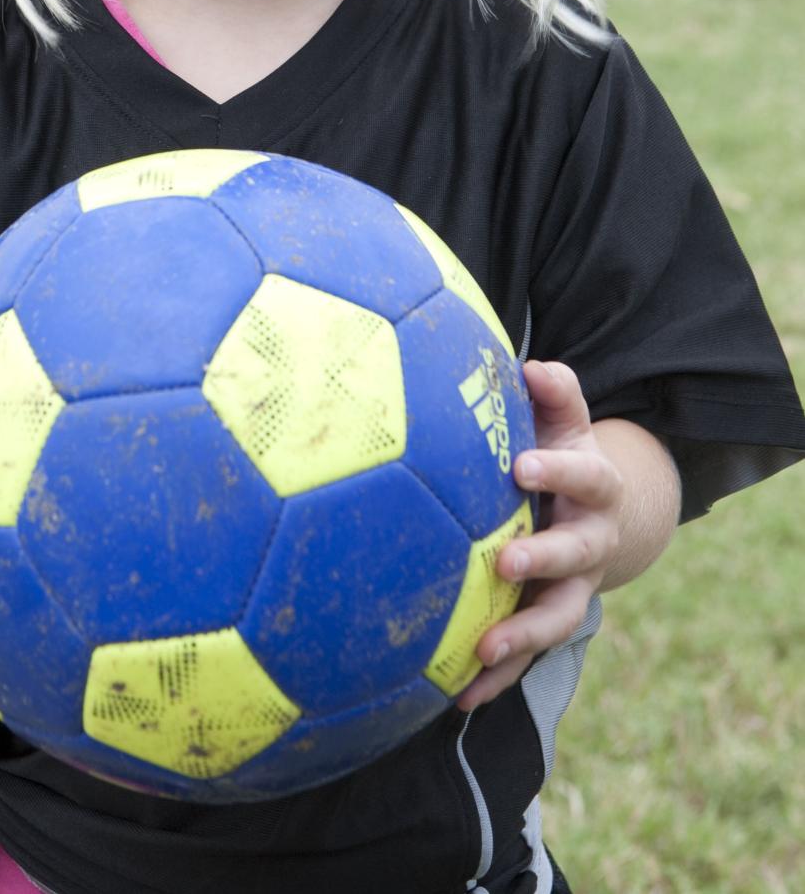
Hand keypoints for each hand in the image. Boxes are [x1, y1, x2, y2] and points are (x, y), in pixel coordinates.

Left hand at [455, 357, 622, 711]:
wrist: (602, 515)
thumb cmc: (562, 452)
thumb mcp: (566, 421)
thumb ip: (555, 393)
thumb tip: (534, 365)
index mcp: (595, 486)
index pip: (585, 476)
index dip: (559, 471)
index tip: (523, 465)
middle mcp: (592, 541)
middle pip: (576, 555)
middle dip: (544, 559)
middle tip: (506, 562)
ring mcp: (574, 587)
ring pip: (558, 617)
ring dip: (523, 634)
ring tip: (484, 646)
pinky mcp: (548, 620)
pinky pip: (526, 655)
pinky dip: (496, 676)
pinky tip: (457, 695)